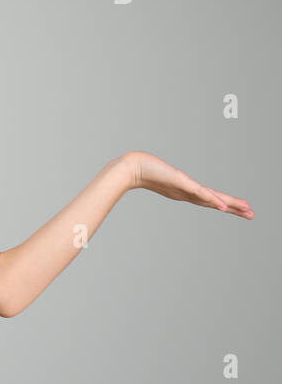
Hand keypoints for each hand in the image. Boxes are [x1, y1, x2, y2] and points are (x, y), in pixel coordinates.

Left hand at [126, 152, 253, 218]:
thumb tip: (176, 180)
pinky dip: (212, 199)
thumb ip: (172, 180)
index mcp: (187, 191)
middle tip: (252, 215)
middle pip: (216, 202)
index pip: (212, 200)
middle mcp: (188, 192)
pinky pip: (200, 193)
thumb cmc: (147, 170)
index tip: (243, 210)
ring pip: (211, 199)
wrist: (132, 168)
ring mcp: (185, 189)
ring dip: (229, 205)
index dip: (227, 206)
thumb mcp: (164, 176)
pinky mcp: (180, 184)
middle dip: (234, 208)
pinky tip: (222, 205)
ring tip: (245, 211)